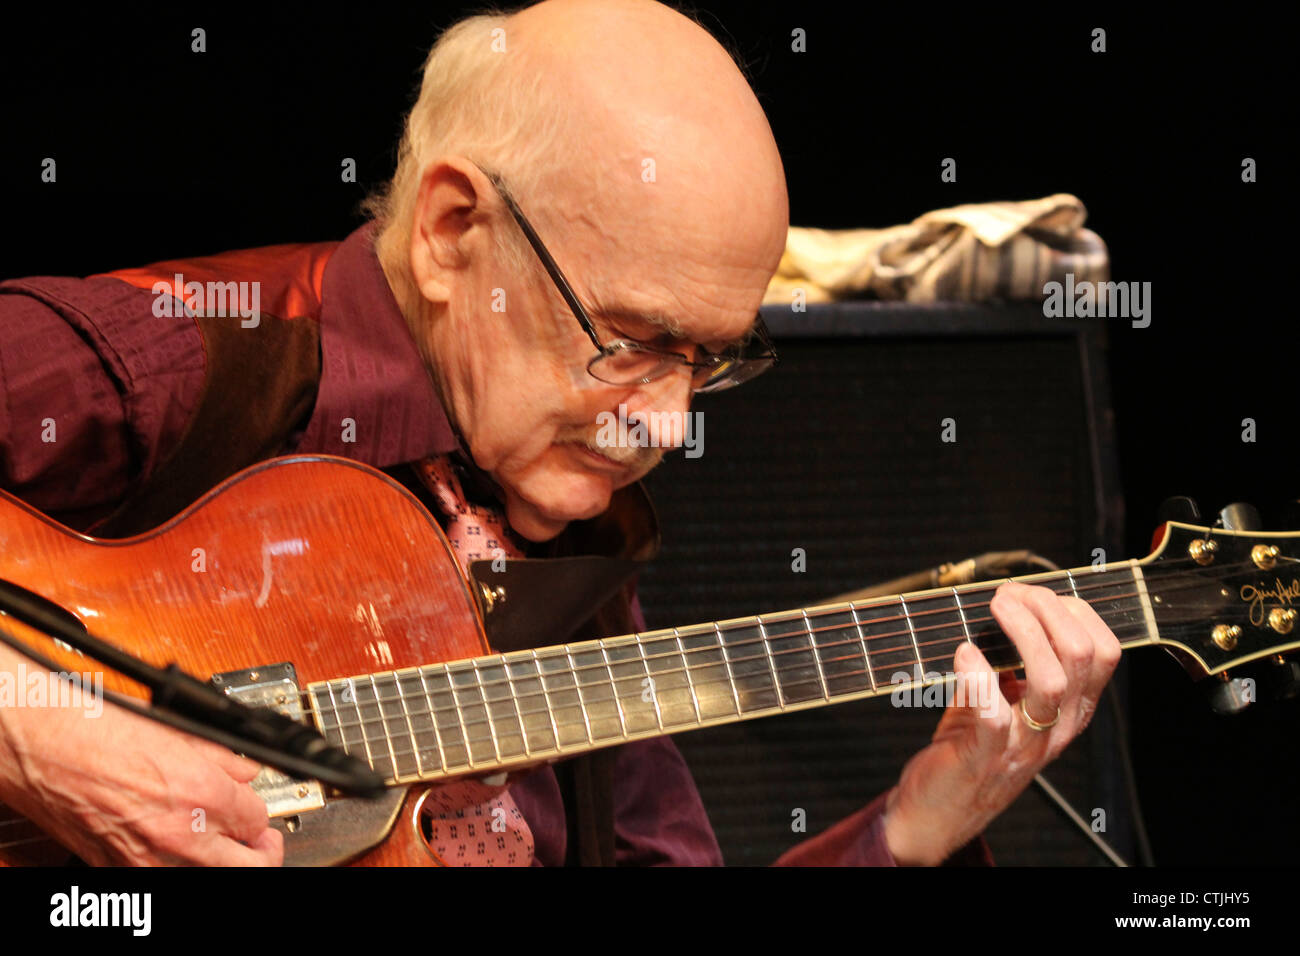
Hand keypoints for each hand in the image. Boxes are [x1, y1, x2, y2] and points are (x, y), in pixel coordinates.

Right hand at [0, 660, 283, 864]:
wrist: (37, 746)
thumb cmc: (93, 729)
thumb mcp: (177, 731)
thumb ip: (222, 758)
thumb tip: (245, 770)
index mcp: (201, 793)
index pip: (258, 819)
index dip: (258, 811)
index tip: (253, 807)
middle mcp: (179, 834)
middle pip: (251, 865)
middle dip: (261, 852)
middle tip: (260, 841)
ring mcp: (146, 859)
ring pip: (210, 875)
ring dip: (221, 861)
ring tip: (220, 844)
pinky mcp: (116, 870)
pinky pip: (163, 877)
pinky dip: (177, 865)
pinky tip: (176, 847)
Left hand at [881, 581, 1120, 864]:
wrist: (938, 811)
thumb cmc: (969, 747)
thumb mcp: (1005, 699)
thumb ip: (1011, 661)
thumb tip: (1008, 604)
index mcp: (1071, 711)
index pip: (1104, 651)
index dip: (1074, 610)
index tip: (1035, 592)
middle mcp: (1058, 729)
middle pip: (1081, 655)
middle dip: (1046, 610)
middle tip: (1008, 595)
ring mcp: (1025, 745)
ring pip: (1052, 681)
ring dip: (1023, 632)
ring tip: (994, 609)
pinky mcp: (986, 757)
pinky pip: (994, 714)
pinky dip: (978, 675)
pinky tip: (963, 653)